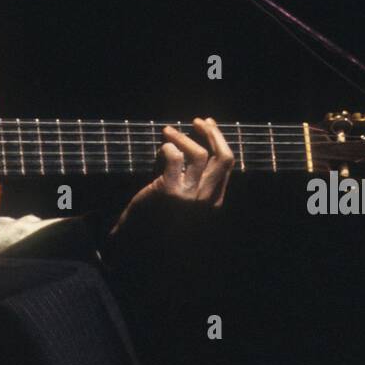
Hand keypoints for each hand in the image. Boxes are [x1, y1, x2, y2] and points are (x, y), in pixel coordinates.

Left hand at [108, 117, 233, 243]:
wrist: (137, 243)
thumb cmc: (157, 219)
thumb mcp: (184, 203)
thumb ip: (193, 180)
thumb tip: (195, 144)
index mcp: (214, 202)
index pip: (226, 165)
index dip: (219, 141)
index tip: (209, 127)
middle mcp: (206, 200)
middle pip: (223, 157)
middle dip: (213, 134)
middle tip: (199, 121)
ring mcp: (189, 197)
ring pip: (199, 154)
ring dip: (183, 137)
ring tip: (168, 131)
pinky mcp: (169, 191)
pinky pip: (174, 157)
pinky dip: (167, 147)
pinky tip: (160, 149)